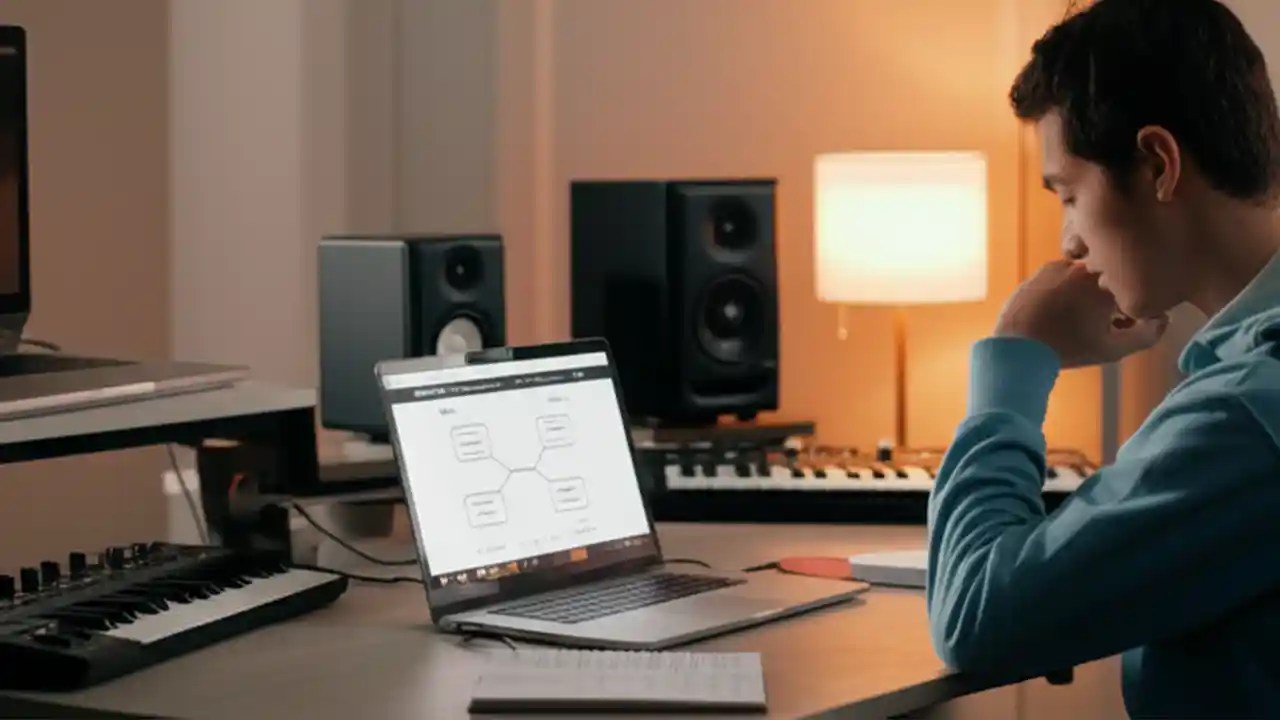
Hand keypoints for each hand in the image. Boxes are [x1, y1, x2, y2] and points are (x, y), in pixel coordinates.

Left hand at [994, 260, 1168, 367]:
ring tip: (1076, 320)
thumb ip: (1147, 334)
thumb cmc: (1068, 349)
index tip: (1120, 326)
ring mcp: (1061, 266)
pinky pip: (1064, 278)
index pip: (1132, 290)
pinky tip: (1058, 313)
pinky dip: (1066, 291)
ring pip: (1086, 278)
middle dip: (1109, 302)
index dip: (1130, 311)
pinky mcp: (1042, 271)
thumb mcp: (1113, 349)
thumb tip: (1163, 318)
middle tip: (1097, 325)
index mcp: (1106, 283)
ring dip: (1087, 294)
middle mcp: (1085, 267)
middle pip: (1110, 282)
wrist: (1018, 345)